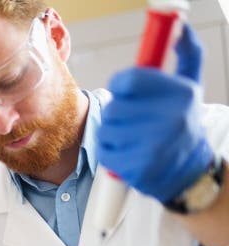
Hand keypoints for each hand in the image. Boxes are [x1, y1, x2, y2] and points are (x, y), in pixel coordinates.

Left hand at [97, 23, 213, 202]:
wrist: (188, 169)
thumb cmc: (182, 121)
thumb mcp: (190, 84)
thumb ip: (186, 53)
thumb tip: (179, 27)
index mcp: (179, 92)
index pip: (127, 80)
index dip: (120, 85)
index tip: (126, 92)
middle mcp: (169, 117)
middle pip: (113, 108)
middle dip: (117, 114)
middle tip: (133, 120)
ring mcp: (153, 144)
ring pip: (106, 131)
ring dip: (112, 135)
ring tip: (132, 138)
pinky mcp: (138, 168)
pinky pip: (104, 154)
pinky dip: (111, 155)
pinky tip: (129, 155)